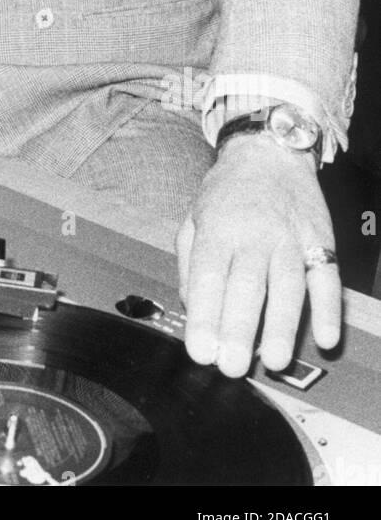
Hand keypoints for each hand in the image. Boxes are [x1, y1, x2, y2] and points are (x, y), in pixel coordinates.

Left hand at [176, 135, 340, 377]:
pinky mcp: (321, 242)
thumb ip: (191, 265)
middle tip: (232, 367)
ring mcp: (291, 237)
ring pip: (288, 285)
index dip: (204, 316)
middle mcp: (254, 233)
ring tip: (273, 361)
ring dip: (281, 326)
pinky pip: (327, 278)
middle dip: (239, 329)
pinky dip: (329, 309)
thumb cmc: (226, 192)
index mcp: (218, 229)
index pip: (209, 277)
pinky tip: (326, 337)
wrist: (269, 152)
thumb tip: (193, 309)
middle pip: (247, 285)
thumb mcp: (194, 218)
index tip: (200, 351)